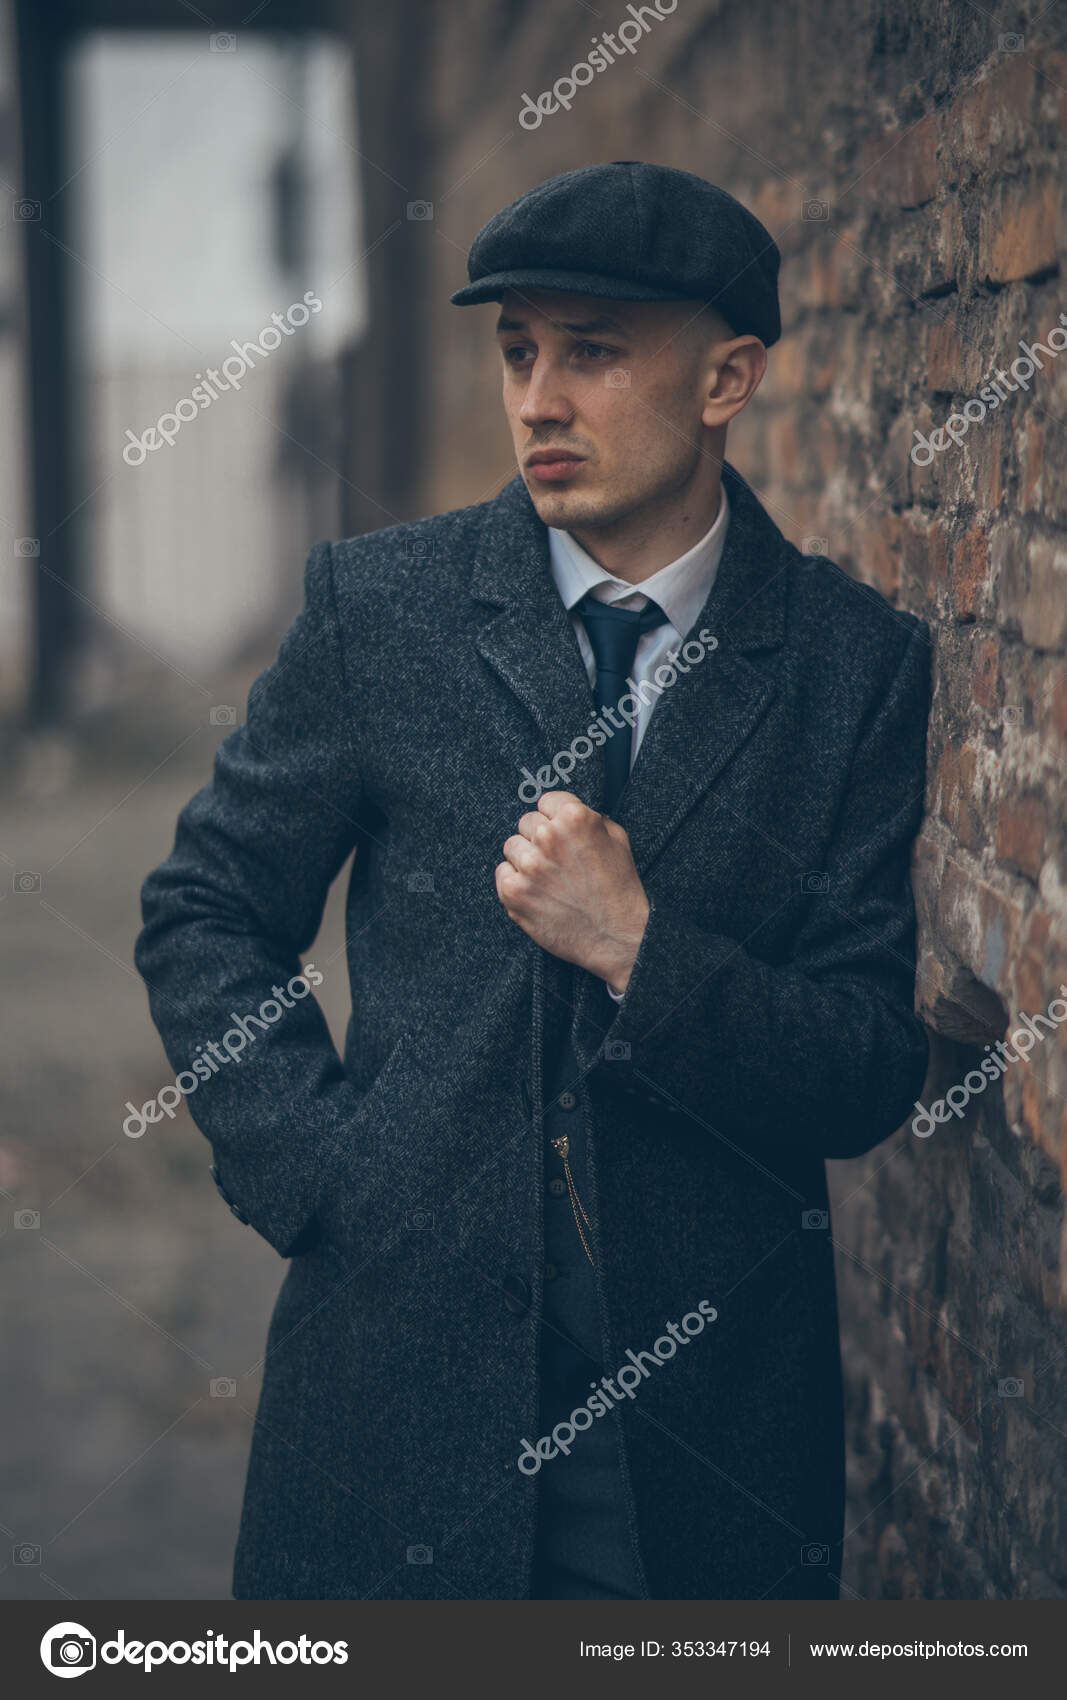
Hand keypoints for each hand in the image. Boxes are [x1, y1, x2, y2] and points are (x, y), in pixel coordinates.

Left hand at [495, 792, 649, 993]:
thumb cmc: (620, 888)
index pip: (546, 801)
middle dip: (540, 838)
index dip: (555, 818)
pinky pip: (502, 873)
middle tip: (558, 860)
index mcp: (574, 818)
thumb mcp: (617, 839)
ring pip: (512, 846)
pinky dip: (515, 881)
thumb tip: (566, 811)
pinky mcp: (513, 892)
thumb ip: (590, 818)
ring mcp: (528, 865)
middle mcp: (548, 837)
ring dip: (526, 858)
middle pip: (527, 822)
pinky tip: (537, 892)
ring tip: (548, 878)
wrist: (617, 936)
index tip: (562, 834)